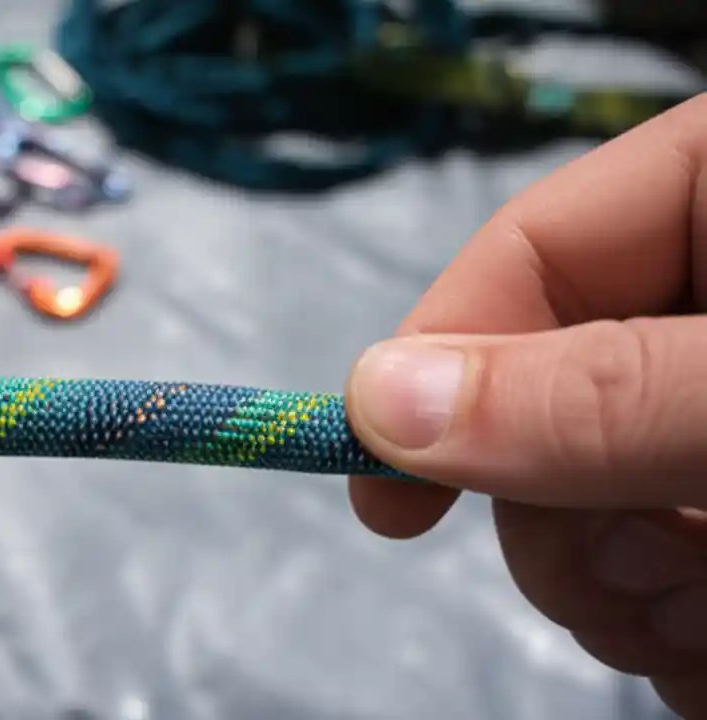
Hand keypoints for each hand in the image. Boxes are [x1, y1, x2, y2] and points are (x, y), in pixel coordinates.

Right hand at [343, 96, 706, 716]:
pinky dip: (677, 627)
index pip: (534, 249)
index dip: (440, 369)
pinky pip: (677, 561)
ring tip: (700, 639)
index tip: (383, 505)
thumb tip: (378, 398)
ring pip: (609, 494)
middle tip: (629, 591)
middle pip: (558, 395)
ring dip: (626, 593)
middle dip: (564, 517)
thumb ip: (598, 395)